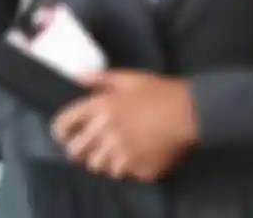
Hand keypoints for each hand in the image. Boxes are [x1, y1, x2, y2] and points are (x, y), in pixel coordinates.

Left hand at [50, 70, 197, 181]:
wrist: (191, 112)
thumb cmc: (160, 91)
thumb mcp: (128, 78)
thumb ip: (100, 78)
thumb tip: (77, 78)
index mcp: (100, 108)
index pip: (62, 125)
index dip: (61, 130)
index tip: (66, 132)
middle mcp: (106, 133)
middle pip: (75, 153)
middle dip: (79, 149)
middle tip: (90, 144)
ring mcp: (122, 153)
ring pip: (97, 166)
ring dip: (103, 159)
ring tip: (116, 150)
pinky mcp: (138, 168)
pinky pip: (123, 174)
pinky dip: (126, 167)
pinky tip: (135, 155)